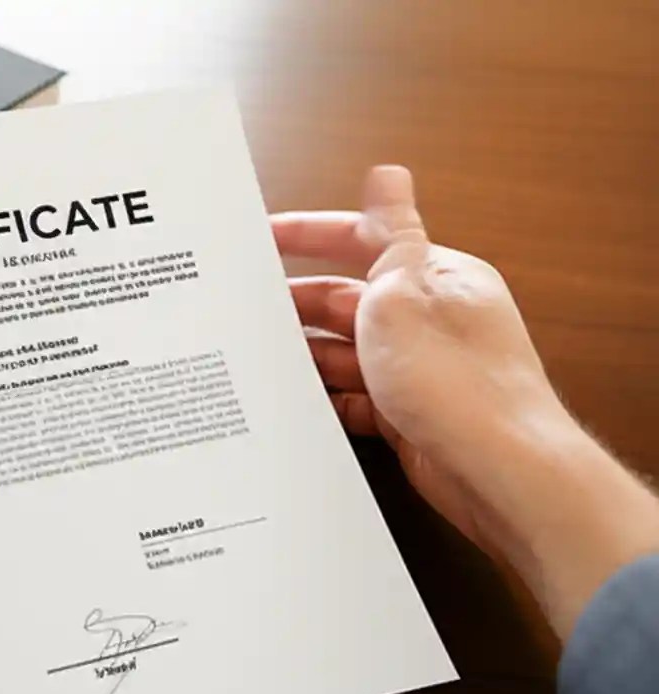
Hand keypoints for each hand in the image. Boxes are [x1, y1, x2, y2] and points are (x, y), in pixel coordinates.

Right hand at [274, 166, 658, 636]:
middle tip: (243, 308)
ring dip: (307, 353)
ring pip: (345, 350)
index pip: (363, 239)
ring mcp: (417, 368)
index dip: (308, 235)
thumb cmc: (460, 382)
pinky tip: (295, 399)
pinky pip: (353, 397)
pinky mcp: (407, 413)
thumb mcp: (408, 292)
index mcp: (435, 276)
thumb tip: (388, 173)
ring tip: (258, 355)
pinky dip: (325, 396)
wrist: (499, 472)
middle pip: (346, 299)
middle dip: (296, 303)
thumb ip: (391, 232)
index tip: (260, 239)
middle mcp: (428, 318)